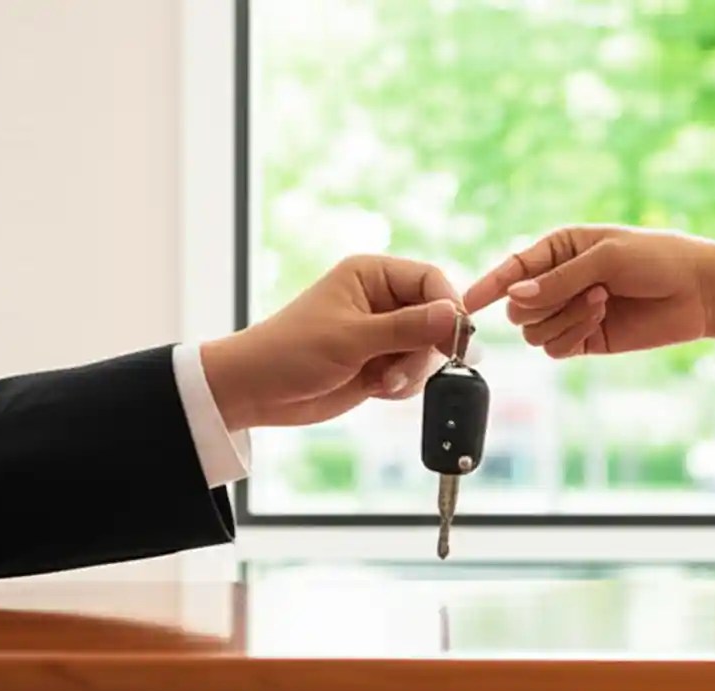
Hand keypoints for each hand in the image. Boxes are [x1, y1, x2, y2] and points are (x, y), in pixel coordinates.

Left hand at [200, 255, 461, 429]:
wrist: (257, 392)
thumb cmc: (291, 352)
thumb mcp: (352, 338)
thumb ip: (407, 328)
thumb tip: (454, 315)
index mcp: (372, 275)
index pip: (431, 280)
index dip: (449, 308)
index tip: (457, 339)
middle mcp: (382, 300)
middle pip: (436, 318)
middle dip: (425, 350)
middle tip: (404, 370)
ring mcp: (384, 334)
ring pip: (429, 350)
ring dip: (412, 372)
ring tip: (380, 382)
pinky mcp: (382, 363)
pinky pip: (415, 373)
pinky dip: (402, 386)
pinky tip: (375, 388)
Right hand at [464, 225, 714, 357]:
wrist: (700, 291)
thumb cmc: (656, 259)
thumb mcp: (605, 259)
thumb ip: (558, 280)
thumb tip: (514, 297)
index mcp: (559, 248)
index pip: (511, 268)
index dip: (487, 284)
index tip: (466, 301)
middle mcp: (559, 281)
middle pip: (517, 306)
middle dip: (542, 304)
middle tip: (583, 292)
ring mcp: (570, 312)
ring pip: (533, 330)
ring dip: (563, 319)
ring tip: (601, 302)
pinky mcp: (585, 339)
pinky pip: (553, 348)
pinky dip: (570, 336)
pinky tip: (600, 320)